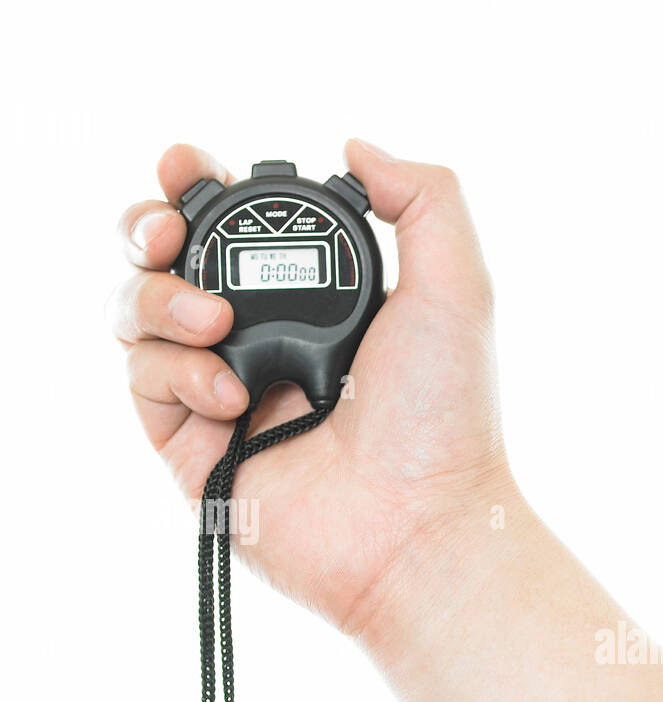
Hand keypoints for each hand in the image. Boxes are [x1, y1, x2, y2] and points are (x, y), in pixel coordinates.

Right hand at [111, 140, 512, 635]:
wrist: (423, 527)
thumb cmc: (447, 419)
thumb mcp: (458, 288)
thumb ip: (423, 199)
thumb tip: (355, 146)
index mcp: (315, 302)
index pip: (234, 227)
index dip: (197, 187)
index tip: (188, 168)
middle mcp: (263, 342)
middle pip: (164, 260)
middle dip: (147, 226)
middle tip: (167, 230)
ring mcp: (223, 396)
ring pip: (137, 314)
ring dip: (158, 297)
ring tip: (215, 321)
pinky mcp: (195, 451)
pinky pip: (144, 382)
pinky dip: (173, 369)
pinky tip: (229, 393)